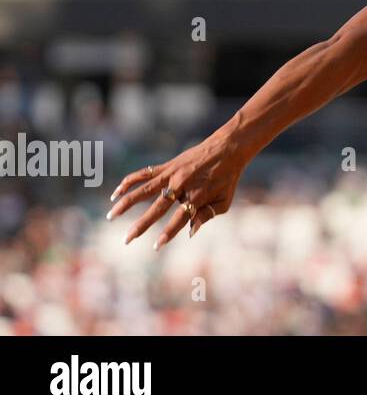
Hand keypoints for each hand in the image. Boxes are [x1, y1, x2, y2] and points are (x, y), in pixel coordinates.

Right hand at [106, 132, 247, 248]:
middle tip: (126, 240)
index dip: (168, 233)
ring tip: (111, 216)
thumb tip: (190, 231)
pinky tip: (116, 193)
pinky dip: (129, 182)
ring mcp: (173, 174)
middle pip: (158, 207)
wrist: (228, 148)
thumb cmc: (228, 178)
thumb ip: (207, 216)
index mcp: (198, 196)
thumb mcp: (224, 200)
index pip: (180, 219)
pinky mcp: (168, 165)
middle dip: (141, 225)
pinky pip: (144, 173)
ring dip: (126, 203)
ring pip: (144, 189)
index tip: (156, 247)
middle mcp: (182, 185)